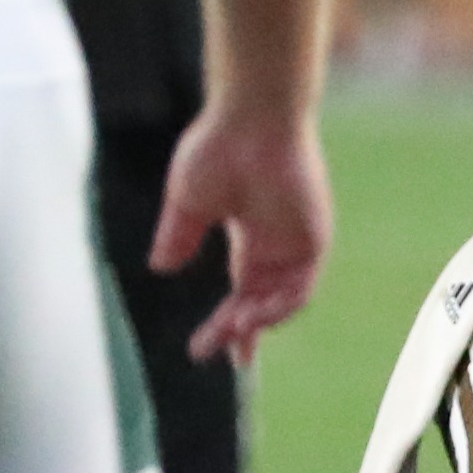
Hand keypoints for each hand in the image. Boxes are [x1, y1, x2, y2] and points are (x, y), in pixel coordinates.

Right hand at [153, 103, 332, 364]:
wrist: (251, 120)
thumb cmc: (217, 148)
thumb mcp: (188, 202)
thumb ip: (178, 236)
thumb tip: (159, 268)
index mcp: (250, 235)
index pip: (242, 290)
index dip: (227, 322)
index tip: (203, 348)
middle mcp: (277, 243)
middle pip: (260, 301)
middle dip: (238, 330)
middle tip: (214, 351)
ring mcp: (297, 242)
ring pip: (282, 300)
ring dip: (258, 321)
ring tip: (234, 335)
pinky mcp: (314, 238)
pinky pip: (300, 287)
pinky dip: (278, 307)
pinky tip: (254, 317)